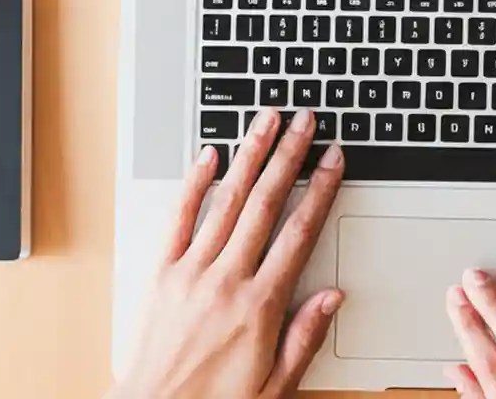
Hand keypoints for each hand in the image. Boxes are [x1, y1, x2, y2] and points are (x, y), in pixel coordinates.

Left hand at [109, 108, 345, 398]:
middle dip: (289, 157)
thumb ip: (305, 337)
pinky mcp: (161, 272)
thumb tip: (333, 297)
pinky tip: (209, 154)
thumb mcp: (276, 386)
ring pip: (226, 200)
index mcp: (260, 306)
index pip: (299, 233)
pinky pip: (179, 217)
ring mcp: (191, 271)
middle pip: (265, 204)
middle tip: (306, 123)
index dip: (320, 190)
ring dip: (249, 156)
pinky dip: (195, 183)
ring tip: (266, 122)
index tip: (333, 161)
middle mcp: (226, 280)